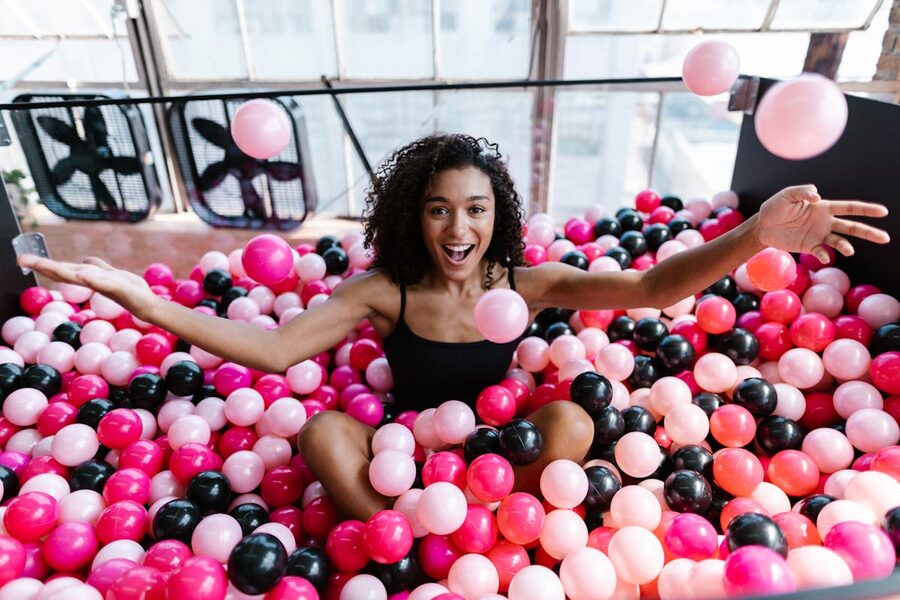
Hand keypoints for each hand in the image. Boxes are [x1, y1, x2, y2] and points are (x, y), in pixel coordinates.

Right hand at [17, 255, 157, 318]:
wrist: (149, 304)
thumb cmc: (132, 291)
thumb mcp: (113, 275)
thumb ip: (99, 268)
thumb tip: (85, 260)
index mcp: (91, 278)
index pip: (63, 269)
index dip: (43, 264)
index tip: (21, 259)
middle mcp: (93, 282)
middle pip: (65, 272)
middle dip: (44, 266)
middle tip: (21, 260)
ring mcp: (105, 286)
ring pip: (80, 276)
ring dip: (63, 271)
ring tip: (45, 266)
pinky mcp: (118, 289)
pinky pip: (104, 283)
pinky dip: (93, 279)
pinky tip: (83, 275)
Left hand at [756, 185, 889, 262]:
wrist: (761, 227)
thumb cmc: (775, 208)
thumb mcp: (787, 195)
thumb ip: (803, 192)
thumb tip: (818, 196)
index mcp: (824, 207)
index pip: (849, 207)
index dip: (866, 209)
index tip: (883, 211)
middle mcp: (825, 222)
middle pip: (852, 227)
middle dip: (869, 232)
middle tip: (885, 238)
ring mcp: (818, 236)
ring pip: (839, 241)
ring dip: (845, 246)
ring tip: (849, 250)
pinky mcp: (808, 247)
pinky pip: (821, 252)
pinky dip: (824, 255)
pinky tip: (822, 255)